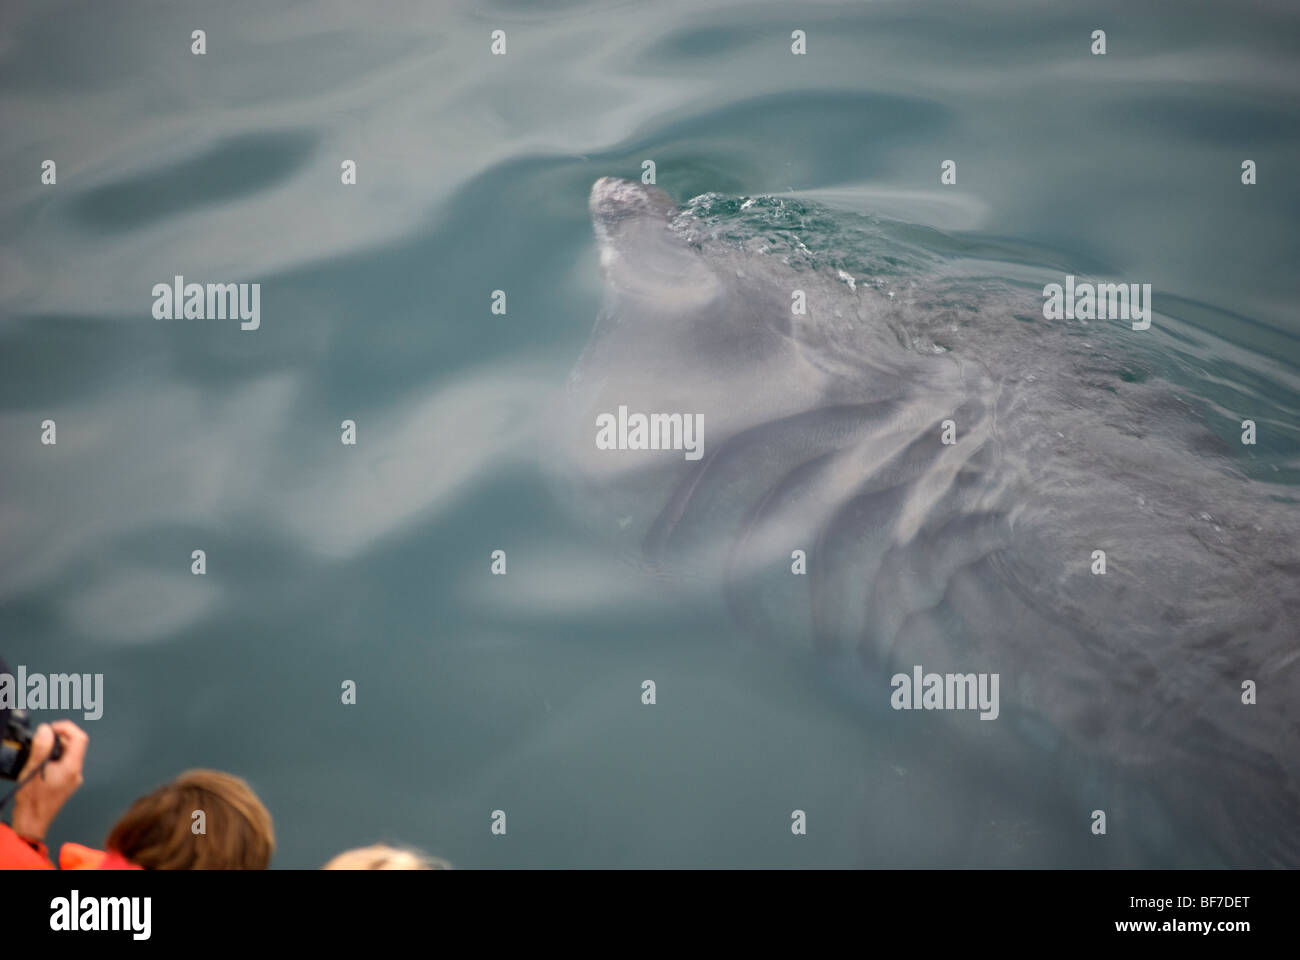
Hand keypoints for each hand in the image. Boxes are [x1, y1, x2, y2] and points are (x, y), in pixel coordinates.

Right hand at [11, 720, 87, 841]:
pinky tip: (40, 764)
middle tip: (41, 739)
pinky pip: (63, 763)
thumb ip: (41, 748)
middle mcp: (76, 772)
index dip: (66, 728)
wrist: (32, 822)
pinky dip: (53, 758)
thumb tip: (46, 730)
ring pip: (68, 754)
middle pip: (74, 745)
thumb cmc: (32, 801)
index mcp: (71, 767)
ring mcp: (72, 778)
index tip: (51, 728)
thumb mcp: (33, 770)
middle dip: (58, 738)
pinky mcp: (66, 782)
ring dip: (54, 748)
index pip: (80, 738)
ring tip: (38, 753)